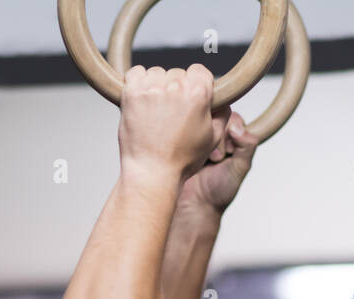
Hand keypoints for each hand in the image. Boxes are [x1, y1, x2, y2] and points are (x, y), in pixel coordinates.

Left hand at [118, 64, 228, 184]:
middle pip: (177, 73)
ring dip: (156, 87)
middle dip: (176, 89)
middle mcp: (175, 87)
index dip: (196, 84)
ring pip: (157, 73)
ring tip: (155, 111)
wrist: (151, 173)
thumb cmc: (181, 160)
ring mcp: (152, 89)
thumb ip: (221, 113)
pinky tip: (141, 102)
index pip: (199, 71)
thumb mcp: (212, 138)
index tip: (190, 97)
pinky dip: (137, 84)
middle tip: (171, 112)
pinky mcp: (131, 94)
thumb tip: (221, 99)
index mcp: (198, 93)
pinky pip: (135, 73)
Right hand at [178, 109, 259, 214]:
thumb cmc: (219, 190)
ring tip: (205, 160)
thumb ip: (247, 147)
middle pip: (217, 117)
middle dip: (218, 138)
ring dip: (204, 140)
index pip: (234, 118)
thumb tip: (236, 127)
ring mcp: (198, 135)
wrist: (194, 205)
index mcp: (233, 138)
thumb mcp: (240, 168)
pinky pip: (185, 128)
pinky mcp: (182, 140)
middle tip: (216, 159)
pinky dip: (189, 138)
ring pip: (202, 121)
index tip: (229, 154)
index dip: (232, 133)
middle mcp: (215, 134)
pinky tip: (191, 154)